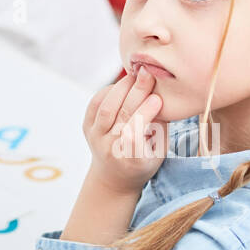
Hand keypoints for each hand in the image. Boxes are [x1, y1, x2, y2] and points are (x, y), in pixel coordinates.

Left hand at [83, 67, 164, 193]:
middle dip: (136, 92)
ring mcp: (95, 138)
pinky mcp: (87, 128)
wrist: (114, 175)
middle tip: (148, 73)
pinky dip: (109, 90)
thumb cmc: (144, 161)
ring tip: (135, 74)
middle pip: (121, 116)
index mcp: (131, 160)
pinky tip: (122, 83)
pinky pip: (95, 104)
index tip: (157, 98)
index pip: (134, 133)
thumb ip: (160, 126)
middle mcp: (109, 149)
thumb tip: (162, 96)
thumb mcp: (159, 151)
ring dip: (121, 87)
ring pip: (106, 107)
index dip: (145, 114)